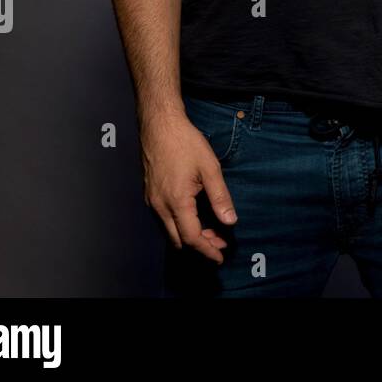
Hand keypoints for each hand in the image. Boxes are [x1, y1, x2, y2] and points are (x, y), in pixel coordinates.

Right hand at [141, 109, 236, 263]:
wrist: (160, 125)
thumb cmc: (185, 143)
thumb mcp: (210, 167)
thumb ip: (220, 196)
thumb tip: (230, 221)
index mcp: (177, 201)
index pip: (192, 237)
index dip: (207, 250)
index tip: (221, 256)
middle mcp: (160, 206)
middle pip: (179, 239)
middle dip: (200, 245)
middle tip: (220, 243)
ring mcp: (153, 201)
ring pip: (170, 230)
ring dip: (190, 235)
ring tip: (211, 231)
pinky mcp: (150, 194)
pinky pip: (164, 219)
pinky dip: (180, 224)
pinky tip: (194, 216)